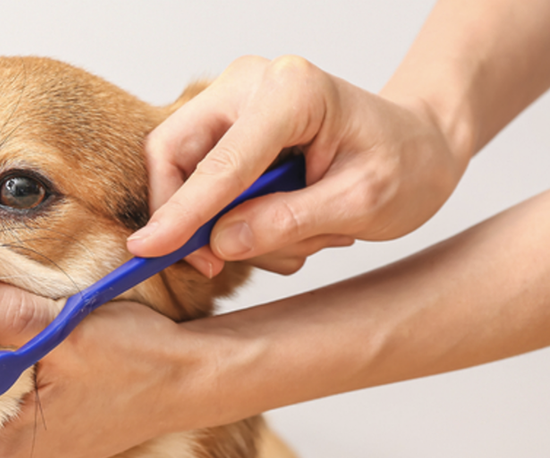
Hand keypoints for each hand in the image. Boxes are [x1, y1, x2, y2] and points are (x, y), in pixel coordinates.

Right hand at [130, 55, 467, 275]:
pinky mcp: (228, 128)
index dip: (180, 213)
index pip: (219, 163)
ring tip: (294, 237)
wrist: (419, 146)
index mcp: (292, 92)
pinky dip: (228, 215)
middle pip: (173, 153)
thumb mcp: (362, 204)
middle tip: (214, 263)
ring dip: (222, 222)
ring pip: (183, 172)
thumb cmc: (404, 164)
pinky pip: (200, 180)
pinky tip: (282, 222)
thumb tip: (220, 243)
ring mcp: (234, 103)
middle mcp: (252, 84)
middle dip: (186, 215)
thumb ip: (288, 222)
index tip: (147, 250)